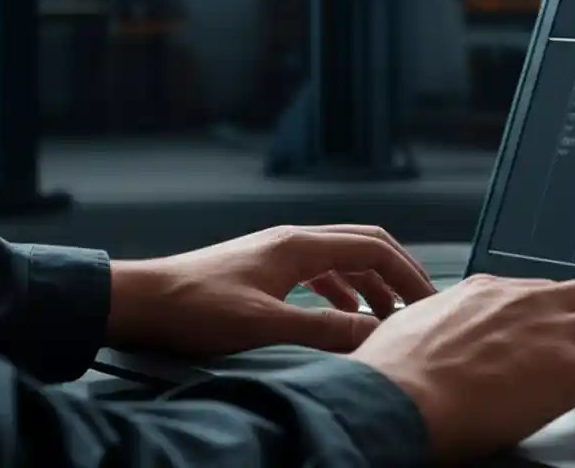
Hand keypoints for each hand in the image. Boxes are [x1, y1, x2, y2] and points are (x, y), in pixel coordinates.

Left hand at [106, 225, 434, 355]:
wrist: (142, 301)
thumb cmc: (196, 308)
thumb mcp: (266, 325)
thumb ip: (325, 329)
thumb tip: (378, 333)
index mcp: (300, 245)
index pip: (374, 248)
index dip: (409, 274)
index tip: (431, 302)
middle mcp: (294, 240)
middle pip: (364, 246)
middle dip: (398, 273)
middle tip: (421, 305)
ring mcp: (278, 252)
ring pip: (343, 259)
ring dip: (372, 284)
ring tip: (388, 318)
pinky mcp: (264, 269)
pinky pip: (320, 272)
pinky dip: (343, 290)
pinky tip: (343, 314)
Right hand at [350, 274, 574, 464]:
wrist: (392, 398)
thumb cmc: (392, 377)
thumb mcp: (412, 333)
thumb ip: (439, 330)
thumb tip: (432, 341)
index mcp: (490, 291)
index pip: (549, 292)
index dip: (574, 313)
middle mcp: (527, 301)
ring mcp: (551, 332)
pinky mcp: (570, 371)